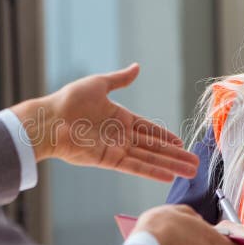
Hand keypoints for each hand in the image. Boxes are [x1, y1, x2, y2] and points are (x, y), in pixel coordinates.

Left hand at [10, 63, 197, 181]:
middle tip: (195, 162)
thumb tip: (137, 67)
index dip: (165, 136)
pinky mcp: (108, 160)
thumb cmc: (69, 100)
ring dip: (170, 166)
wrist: (48, 119)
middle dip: (175, 155)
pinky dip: (152, 172)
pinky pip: (135, 167)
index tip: (181, 142)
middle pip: (154, 147)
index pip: (149, 129)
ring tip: (190, 171)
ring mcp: (116, 149)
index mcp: (120, 118)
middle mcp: (120, 136)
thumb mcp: (99, 84)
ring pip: (150, 159)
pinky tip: (168, 177)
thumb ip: (120, 79)